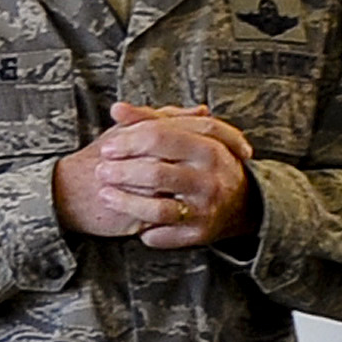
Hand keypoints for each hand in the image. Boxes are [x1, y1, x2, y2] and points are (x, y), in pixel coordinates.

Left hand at [58, 101, 256, 247]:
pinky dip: (142, 229)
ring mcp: (205, 207)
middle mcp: (210, 178)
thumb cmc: (203, 162)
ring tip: (104, 194)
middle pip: (157, 173)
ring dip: (125, 202)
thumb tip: (117, 108)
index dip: (129, 141)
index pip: (161, 137)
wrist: (241, 201)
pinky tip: (128, 223)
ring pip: (157, 207)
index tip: (107, 147)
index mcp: (209, 146)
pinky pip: (162, 233)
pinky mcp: (198, 233)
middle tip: (100, 171)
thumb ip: (151, 119)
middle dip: (123, 172)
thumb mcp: (187, 135)